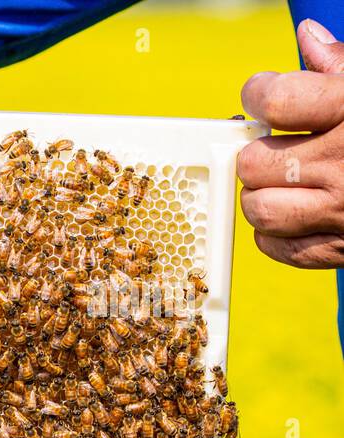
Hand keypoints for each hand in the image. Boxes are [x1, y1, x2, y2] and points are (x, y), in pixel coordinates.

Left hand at [238, 19, 343, 267]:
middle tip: (273, 146)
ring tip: (281, 182)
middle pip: (254, 164)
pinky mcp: (343, 246)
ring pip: (260, 209)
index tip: (262, 94)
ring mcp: (343, 210)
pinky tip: (296, 212)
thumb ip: (342, 66)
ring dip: (261, 195)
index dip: (259, 94)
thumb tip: (308, 38)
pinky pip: (280, 247)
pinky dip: (277, 232)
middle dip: (256, 152)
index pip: (276, 101)